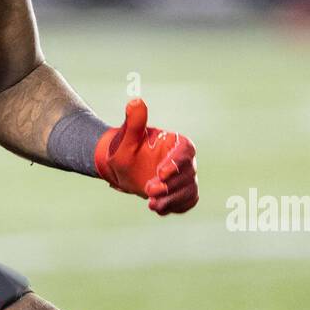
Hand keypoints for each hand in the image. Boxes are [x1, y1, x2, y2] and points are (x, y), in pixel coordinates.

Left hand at [94, 99, 197, 214]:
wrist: (121, 168)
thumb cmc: (124, 149)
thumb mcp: (126, 137)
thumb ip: (134, 122)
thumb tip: (135, 101)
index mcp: (175, 142)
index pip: (186, 151)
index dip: (177, 163)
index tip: (161, 173)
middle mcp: (184, 160)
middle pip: (188, 174)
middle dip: (170, 185)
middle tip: (149, 190)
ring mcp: (184, 178)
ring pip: (189, 190)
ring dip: (172, 199)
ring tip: (151, 203)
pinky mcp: (181, 193)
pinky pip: (186, 202)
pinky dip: (175, 206)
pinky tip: (158, 208)